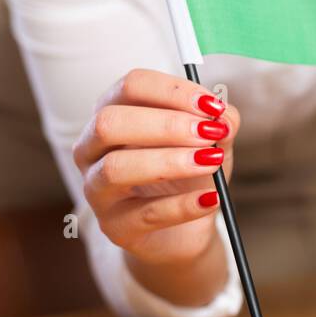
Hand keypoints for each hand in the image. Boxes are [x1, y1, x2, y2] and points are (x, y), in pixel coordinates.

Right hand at [72, 69, 240, 303]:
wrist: (186, 229)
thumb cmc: (190, 175)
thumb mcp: (212, 142)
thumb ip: (220, 124)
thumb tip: (223, 117)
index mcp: (114, 114)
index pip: (131, 87)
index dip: (172, 91)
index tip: (211, 106)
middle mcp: (92, 149)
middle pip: (110, 123)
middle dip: (165, 125)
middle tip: (208, 132)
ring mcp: (97, 190)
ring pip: (116, 169)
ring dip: (170, 162)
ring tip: (211, 162)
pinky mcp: (114, 227)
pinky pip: (144, 214)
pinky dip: (182, 205)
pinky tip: (211, 199)